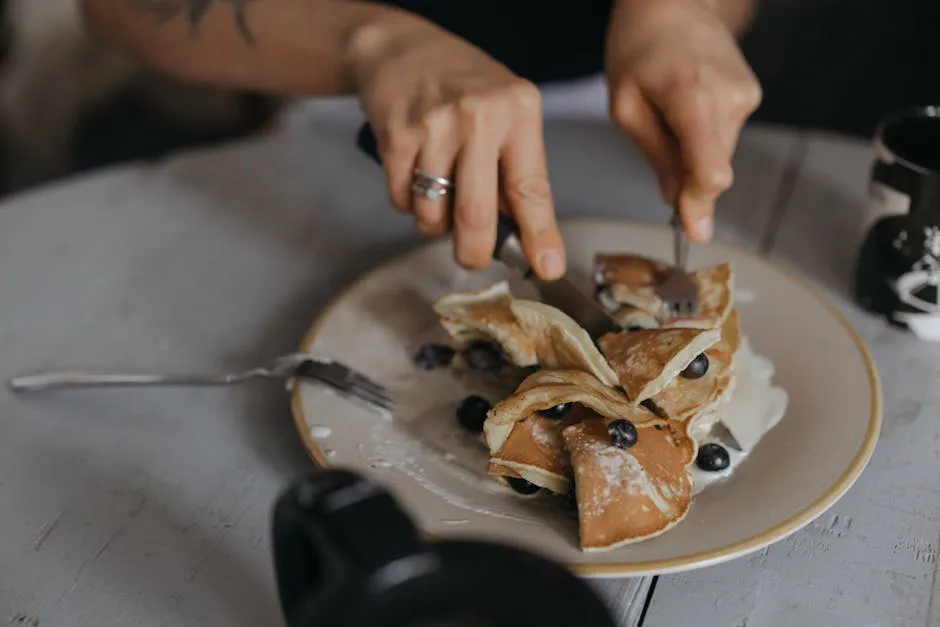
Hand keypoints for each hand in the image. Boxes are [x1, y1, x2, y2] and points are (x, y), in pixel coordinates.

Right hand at [350, 19, 564, 278]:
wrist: (400, 48)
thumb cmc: (461, 85)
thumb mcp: (506, 111)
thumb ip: (514, 167)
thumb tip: (520, 234)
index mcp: (519, 111)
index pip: (531, 187)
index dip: (539, 234)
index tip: (547, 267)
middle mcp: (480, 116)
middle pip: (476, 214)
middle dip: (474, 251)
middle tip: (473, 257)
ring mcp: (435, 126)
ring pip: (434, 214)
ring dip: (435, 223)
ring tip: (439, 195)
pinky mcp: (397, 136)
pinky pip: (403, 200)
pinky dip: (409, 203)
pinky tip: (415, 175)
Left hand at [605, 0, 761, 241]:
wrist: (672, 2)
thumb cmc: (639, 47)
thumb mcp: (626, 107)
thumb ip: (656, 158)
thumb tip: (678, 204)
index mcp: (694, 98)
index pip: (711, 171)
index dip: (701, 205)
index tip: (693, 229)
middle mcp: (730, 99)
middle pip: (714, 170)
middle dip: (687, 180)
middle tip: (659, 158)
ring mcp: (745, 97)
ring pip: (719, 155)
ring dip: (693, 155)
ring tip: (669, 119)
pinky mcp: (750, 96)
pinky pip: (724, 137)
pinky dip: (702, 138)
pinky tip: (685, 112)